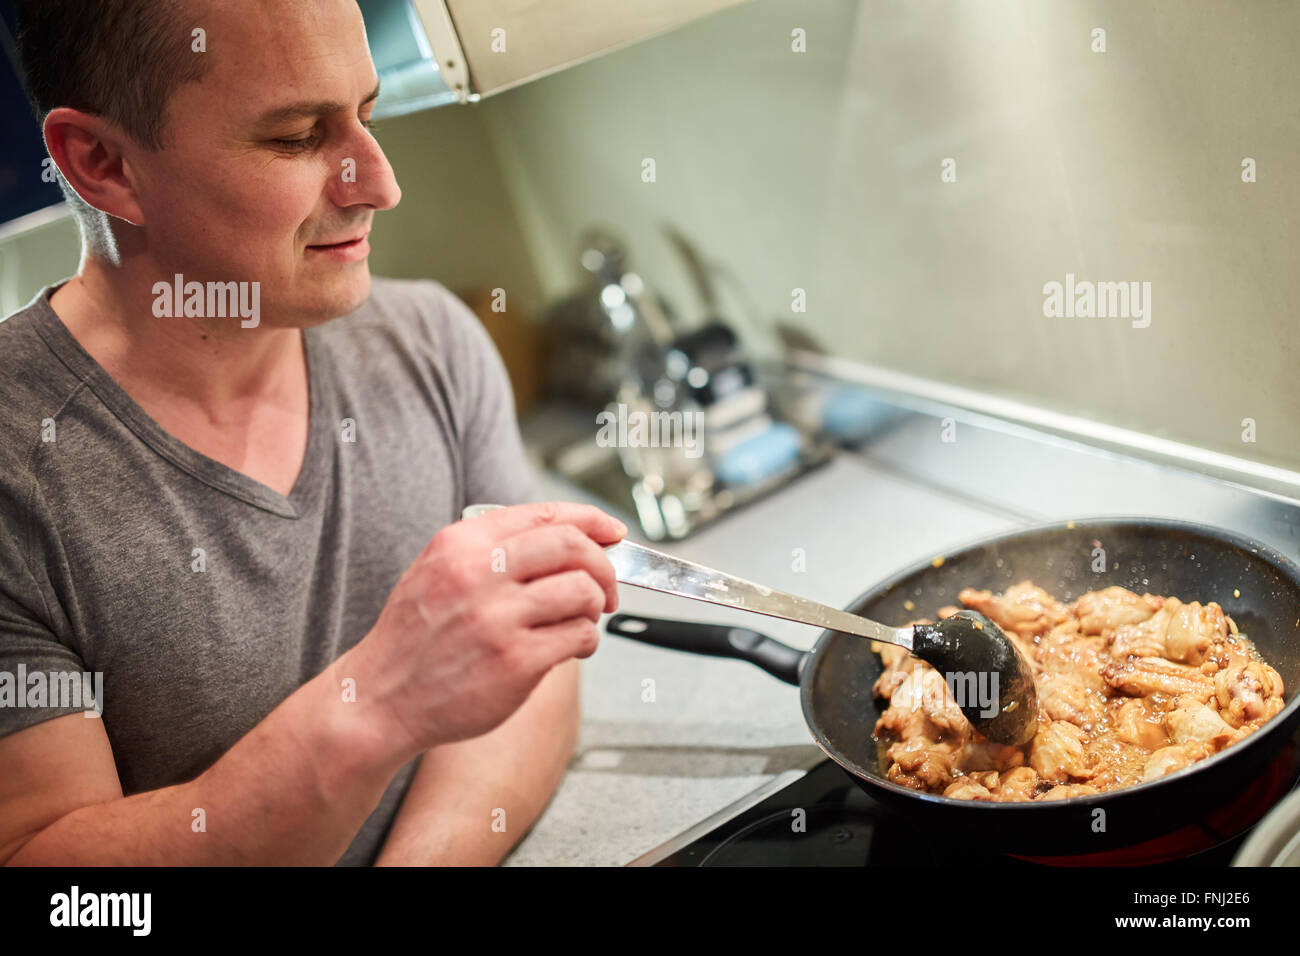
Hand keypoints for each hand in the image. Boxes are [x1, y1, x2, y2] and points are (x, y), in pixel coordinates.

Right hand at [341, 502, 626, 755]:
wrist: (378, 699)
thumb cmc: (414, 639)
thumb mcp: (437, 571)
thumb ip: (492, 550)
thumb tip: (568, 540)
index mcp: (461, 544)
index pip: (545, 514)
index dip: (591, 520)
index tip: (612, 531)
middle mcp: (478, 573)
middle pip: (573, 546)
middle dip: (604, 565)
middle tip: (606, 587)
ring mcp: (497, 618)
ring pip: (583, 591)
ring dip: (596, 606)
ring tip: (582, 621)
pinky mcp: (515, 661)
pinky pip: (578, 636)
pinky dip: (587, 640)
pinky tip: (572, 647)